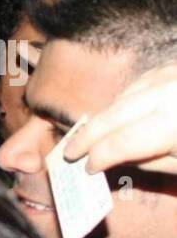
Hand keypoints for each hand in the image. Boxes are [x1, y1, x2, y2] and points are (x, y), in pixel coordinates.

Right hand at [62, 63, 176, 175]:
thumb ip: (147, 161)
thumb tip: (115, 157)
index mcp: (172, 121)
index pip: (121, 142)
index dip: (100, 158)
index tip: (88, 169)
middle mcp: (168, 92)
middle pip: (115, 114)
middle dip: (88, 135)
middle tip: (69, 152)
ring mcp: (170, 75)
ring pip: (123, 96)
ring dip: (104, 117)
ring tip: (90, 136)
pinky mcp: (174, 68)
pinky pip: (140, 82)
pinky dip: (123, 100)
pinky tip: (116, 114)